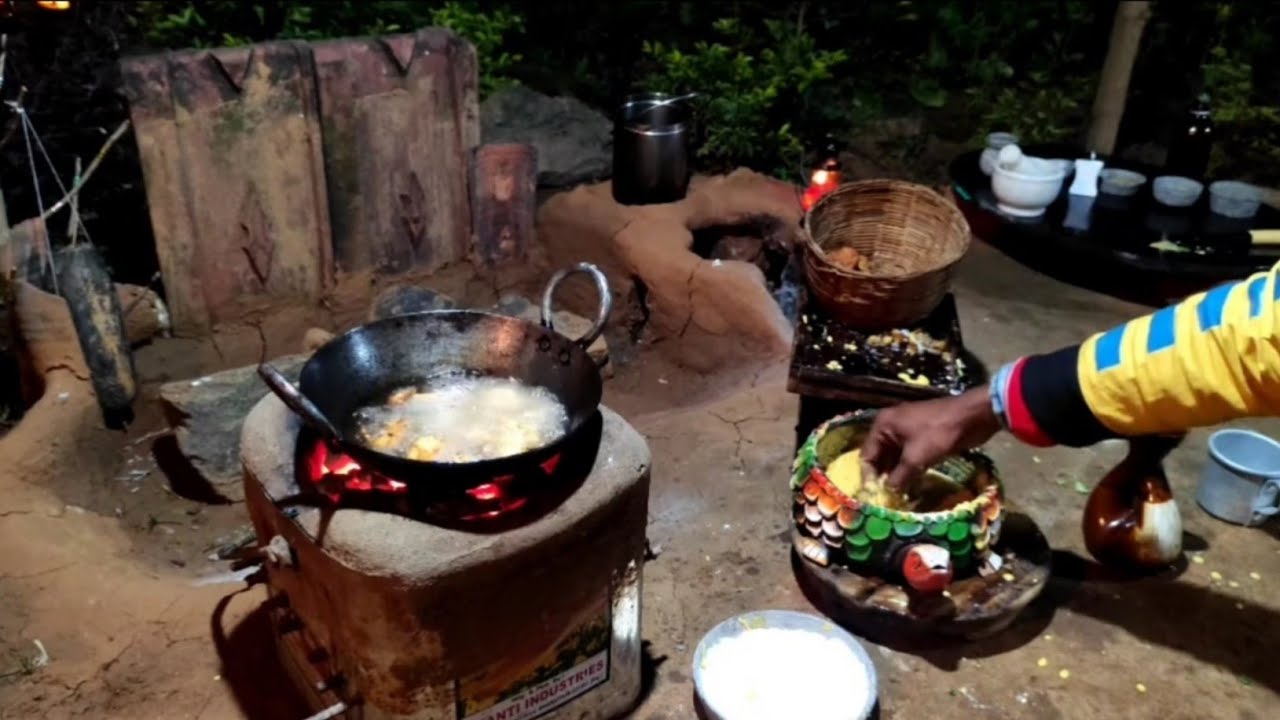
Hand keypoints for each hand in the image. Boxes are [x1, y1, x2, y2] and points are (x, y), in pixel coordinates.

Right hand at [860, 386, 1001, 488]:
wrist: (971, 417)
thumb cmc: (938, 432)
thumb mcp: (916, 457)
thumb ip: (899, 477)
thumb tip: (888, 493)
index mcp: (883, 425)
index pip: (867, 455)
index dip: (869, 476)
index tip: (874, 495)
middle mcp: (890, 427)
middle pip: (879, 456)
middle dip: (883, 477)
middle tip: (886, 498)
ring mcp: (906, 431)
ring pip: (895, 458)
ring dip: (897, 475)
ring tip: (897, 495)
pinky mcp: (921, 437)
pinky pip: (908, 456)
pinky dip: (908, 469)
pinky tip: (911, 485)